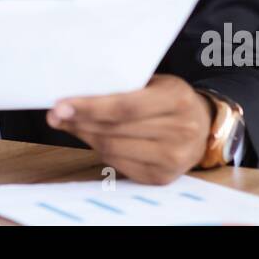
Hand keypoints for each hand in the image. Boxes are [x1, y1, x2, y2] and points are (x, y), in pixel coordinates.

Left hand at [46, 74, 212, 184]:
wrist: (202, 125)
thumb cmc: (170, 98)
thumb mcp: (156, 82)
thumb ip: (124, 86)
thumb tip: (76, 92)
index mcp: (177, 99)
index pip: (125, 106)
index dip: (90, 107)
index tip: (61, 105)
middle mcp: (180, 131)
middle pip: (114, 129)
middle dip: (79, 122)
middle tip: (55, 114)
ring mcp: (173, 158)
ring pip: (112, 148)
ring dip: (85, 135)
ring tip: (68, 123)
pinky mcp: (163, 177)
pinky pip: (118, 164)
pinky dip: (99, 150)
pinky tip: (91, 137)